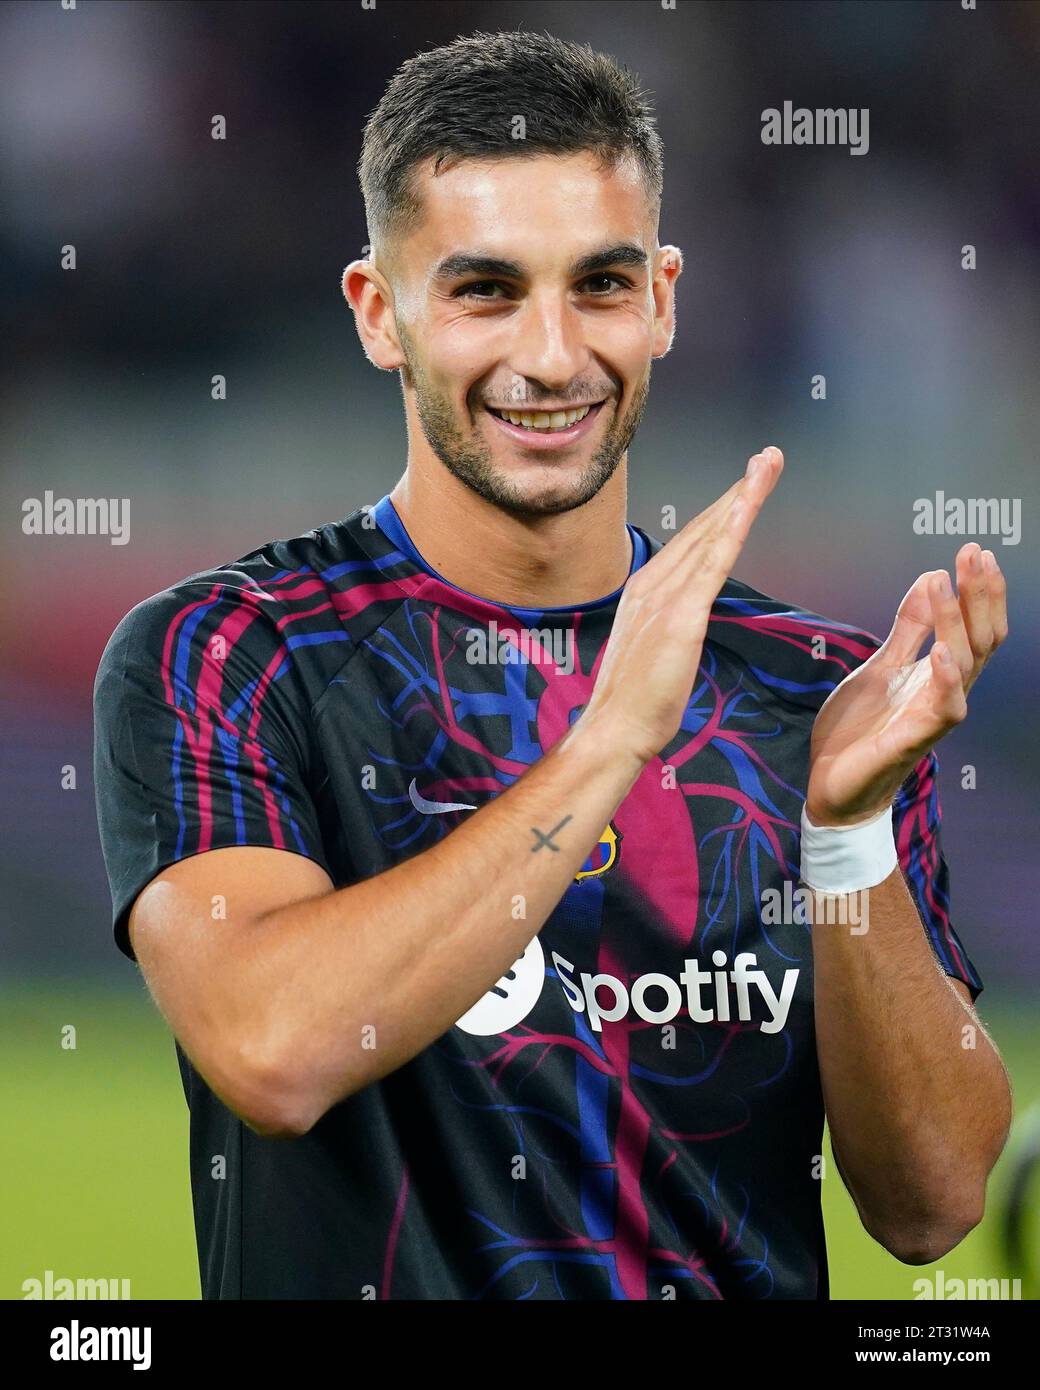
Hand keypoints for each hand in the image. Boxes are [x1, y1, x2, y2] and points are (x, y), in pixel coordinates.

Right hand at [582, 445, 783, 763]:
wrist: (613, 729)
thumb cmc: (634, 702)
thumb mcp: (654, 650)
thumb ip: (670, 625)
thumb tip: (684, 620)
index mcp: (646, 590)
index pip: (692, 540)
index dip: (722, 509)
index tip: (747, 484)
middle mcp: (653, 582)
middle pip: (703, 526)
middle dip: (739, 488)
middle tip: (770, 456)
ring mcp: (666, 596)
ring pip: (712, 535)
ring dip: (742, 495)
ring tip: (768, 463)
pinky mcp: (681, 616)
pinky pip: (713, 563)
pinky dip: (732, 529)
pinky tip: (749, 505)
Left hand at [805, 543, 1007, 826]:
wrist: (832, 786)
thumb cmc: (860, 730)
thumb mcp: (880, 666)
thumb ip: (908, 630)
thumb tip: (931, 578)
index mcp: (938, 675)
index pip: (973, 626)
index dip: (978, 590)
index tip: (974, 551)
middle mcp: (944, 694)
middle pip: (980, 640)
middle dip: (980, 595)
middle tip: (975, 554)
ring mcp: (931, 718)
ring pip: (964, 666)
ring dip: (956, 624)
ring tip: (946, 585)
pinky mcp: (911, 741)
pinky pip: (943, 711)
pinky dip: (946, 681)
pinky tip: (942, 653)